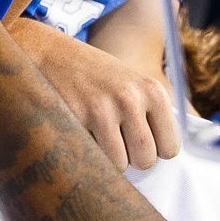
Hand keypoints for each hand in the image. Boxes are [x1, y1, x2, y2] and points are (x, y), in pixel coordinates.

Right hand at [8, 16, 179, 170]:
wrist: (49, 55)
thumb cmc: (94, 77)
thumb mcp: (132, 85)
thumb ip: (151, 116)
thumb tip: (164, 157)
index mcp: (153, 91)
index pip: (170, 148)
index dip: (153, 149)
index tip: (137, 139)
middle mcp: (132, 99)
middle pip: (146, 160)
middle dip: (130, 158)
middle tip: (115, 139)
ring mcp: (103, 110)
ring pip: (119, 166)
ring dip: (107, 160)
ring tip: (96, 135)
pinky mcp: (75, 120)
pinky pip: (92, 158)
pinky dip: (86, 153)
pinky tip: (79, 131)